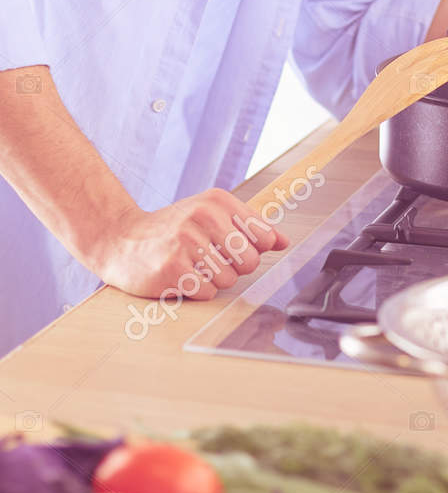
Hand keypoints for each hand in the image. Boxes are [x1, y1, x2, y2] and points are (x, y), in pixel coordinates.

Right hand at [84, 188, 287, 299]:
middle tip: (207, 259)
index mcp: (217, 201)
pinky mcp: (171, 268)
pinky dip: (196, 291)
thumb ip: (249, 227)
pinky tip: (179, 277)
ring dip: (212, 280)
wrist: (119, 240)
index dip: (251, 249)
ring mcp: (185, 242)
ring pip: (229, 279)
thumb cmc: (171, 230)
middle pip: (250, 261)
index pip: (263, 236)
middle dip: (234, 268)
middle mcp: (202, 216)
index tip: (230, 247)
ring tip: (190, 266)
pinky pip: (208, 292)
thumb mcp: (210, 216)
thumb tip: (283, 242)